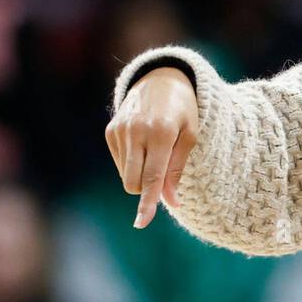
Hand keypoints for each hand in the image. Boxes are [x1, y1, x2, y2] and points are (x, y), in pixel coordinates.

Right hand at [105, 66, 198, 227]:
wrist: (161, 79)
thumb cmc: (183, 111)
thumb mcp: (190, 136)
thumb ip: (178, 170)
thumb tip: (171, 203)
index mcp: (161, 132)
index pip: (153, 177)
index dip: (148, 202)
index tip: (142, 222)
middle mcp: (137, 131)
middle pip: (134, 182)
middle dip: (146, 189)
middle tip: (162, 178)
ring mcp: (120, 130)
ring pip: (125, 175)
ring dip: (141, 174)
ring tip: (156, 150)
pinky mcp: (110, 130)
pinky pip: (120, 163)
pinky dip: (132, 163)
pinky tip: (143, 145)